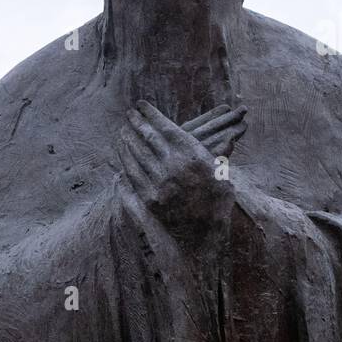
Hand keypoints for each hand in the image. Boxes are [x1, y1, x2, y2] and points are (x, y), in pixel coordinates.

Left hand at [118, 100, 234, 239]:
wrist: (207, 236)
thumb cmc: (217, 203)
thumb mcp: (220, 174)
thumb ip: (211, 154)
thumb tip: (219, 137)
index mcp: (193, 155)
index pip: (166, 128)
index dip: (151, 114)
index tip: (141, 105)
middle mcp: (174, 166)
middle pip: (148, 138)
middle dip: (136, 123)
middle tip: (129, 114)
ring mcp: (159, 183)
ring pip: (136, 155)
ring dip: (127, 140)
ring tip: (122, 130)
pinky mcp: (149, 199)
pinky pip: (131, 175)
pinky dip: (124, 161)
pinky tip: (121, 154)